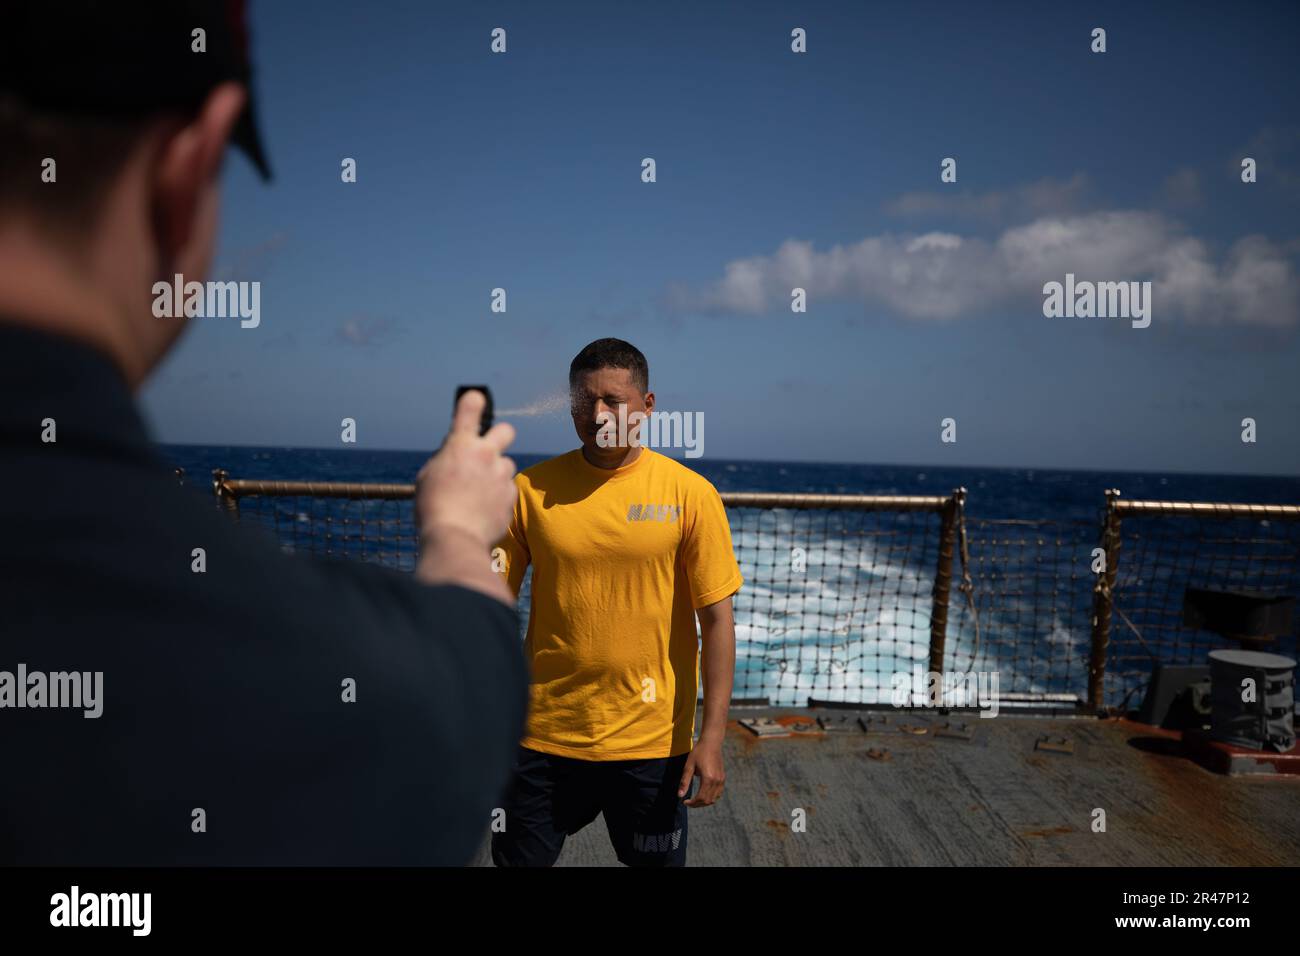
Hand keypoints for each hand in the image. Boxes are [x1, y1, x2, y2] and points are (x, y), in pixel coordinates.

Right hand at [416, 390, 516, 549]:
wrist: (455, 538)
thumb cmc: (433, 508)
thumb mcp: (429, 476)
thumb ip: (446, 459)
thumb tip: (456, 453)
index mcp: (460, 445)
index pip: (470, 408)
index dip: (473, 401)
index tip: (476, 399)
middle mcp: (485, 454)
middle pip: (506, 430)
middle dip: (499, 437)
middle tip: (488, 451)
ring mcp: (501, 475)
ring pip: (506, 465)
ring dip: (496, 474)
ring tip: (478, 494)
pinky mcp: (511, 495)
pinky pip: (508, 490)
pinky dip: (499, 497)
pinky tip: (484, 510)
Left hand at [678, 738, 724, 807]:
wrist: (711, 743)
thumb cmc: (698, 752)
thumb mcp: (689, 766)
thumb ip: (684, 782)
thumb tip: (679, 795)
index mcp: (708, 778)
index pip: (701, 798)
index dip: (692, 803)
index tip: (684, 802)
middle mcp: (716, 781)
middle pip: (708, 800)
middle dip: (697, 804)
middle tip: (688, 802)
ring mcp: (721, 780)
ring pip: (714, 799)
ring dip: (704, 802)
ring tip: (695, 800)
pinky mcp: (723, 778)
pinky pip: (718, 793)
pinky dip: (711, 797)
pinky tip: (703, 794)